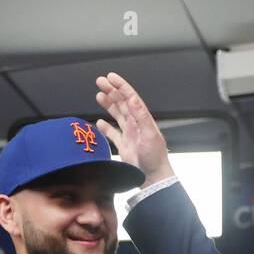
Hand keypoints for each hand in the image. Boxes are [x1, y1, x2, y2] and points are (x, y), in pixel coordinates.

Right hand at [94, 72, 174, 186]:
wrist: (153, 176)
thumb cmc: (155, 156)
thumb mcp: (150, 134)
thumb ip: (141, 116)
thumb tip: (133, 98)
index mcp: (142, 119)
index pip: (130, 97)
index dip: (121, 86)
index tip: (110, 77)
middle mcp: (135, 124)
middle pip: (122, 103)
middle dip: (111, 91)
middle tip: (100, 82)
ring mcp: (129, 134)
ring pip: (117, 115)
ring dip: (108, 105)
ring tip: (99, 96)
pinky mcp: (123, 146)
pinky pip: (112, 134)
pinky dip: (105, 128)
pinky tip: (99, 123)